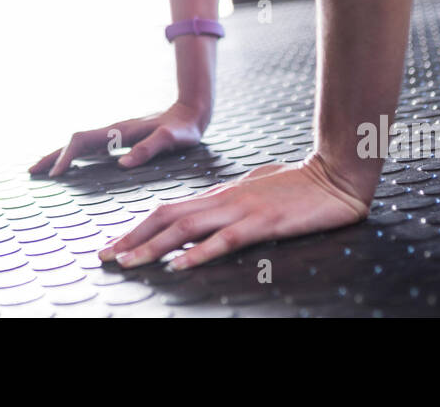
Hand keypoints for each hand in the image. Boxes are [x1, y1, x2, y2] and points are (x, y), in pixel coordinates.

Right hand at [28, 101, 209, 177]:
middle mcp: (112, 131)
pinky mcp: (119, 140)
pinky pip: (89, 148)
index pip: (82, 141)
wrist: (190, 113)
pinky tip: (70, 167)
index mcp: (119, 131)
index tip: (56, 175)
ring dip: (59, 156)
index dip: (66, 157)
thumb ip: (148, 149)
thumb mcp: (171, 140)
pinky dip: (73, 157)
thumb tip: (123, 164)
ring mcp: (114, 135)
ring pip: (79, 144)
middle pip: (73, 141)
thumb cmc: (182, 129)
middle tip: (32, 172)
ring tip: (42, 171)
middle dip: (52, 156)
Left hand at [96, 152, 371, 269]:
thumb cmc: (300, 183)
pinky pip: (223, 240)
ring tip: (127, 263)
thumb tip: (219, 207)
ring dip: (152, 247)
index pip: (168, 210)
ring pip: (185, 229)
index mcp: (220, 196)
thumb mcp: (259, 189)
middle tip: (104, 256)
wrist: (336, 173)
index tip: (114, 245)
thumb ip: (236, 198)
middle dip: (131, 238)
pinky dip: (198, 254)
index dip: (137, 228)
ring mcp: (241, 210)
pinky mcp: (262, 223)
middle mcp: (223, 201)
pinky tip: (178, 265)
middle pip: (165, 217)